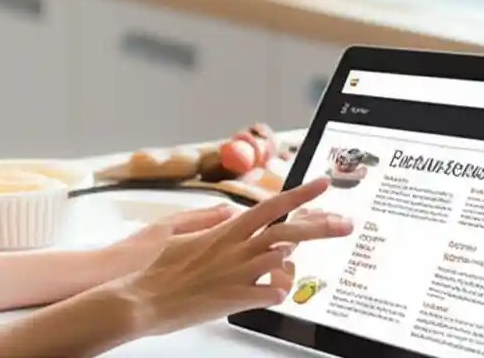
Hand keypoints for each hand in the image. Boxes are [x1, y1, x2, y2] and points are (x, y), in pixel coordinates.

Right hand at [114, 177, 350, 336]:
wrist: (137, 299)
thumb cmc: (154, 268)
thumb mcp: (179, 232)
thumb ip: (210, 220)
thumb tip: (231, 213)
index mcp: (225, 230)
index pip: (272, 205)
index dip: (301, 193)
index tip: (323, 184)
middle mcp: (236, 248)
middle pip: (289, 231)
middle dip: (322, 225)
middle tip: (345, 223)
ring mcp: (237, 274)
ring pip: (283, 261)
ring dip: (289, 262)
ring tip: (284, 265)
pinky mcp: (234, 300)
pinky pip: (271, 293)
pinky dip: (275, 291)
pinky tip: (269, 292)